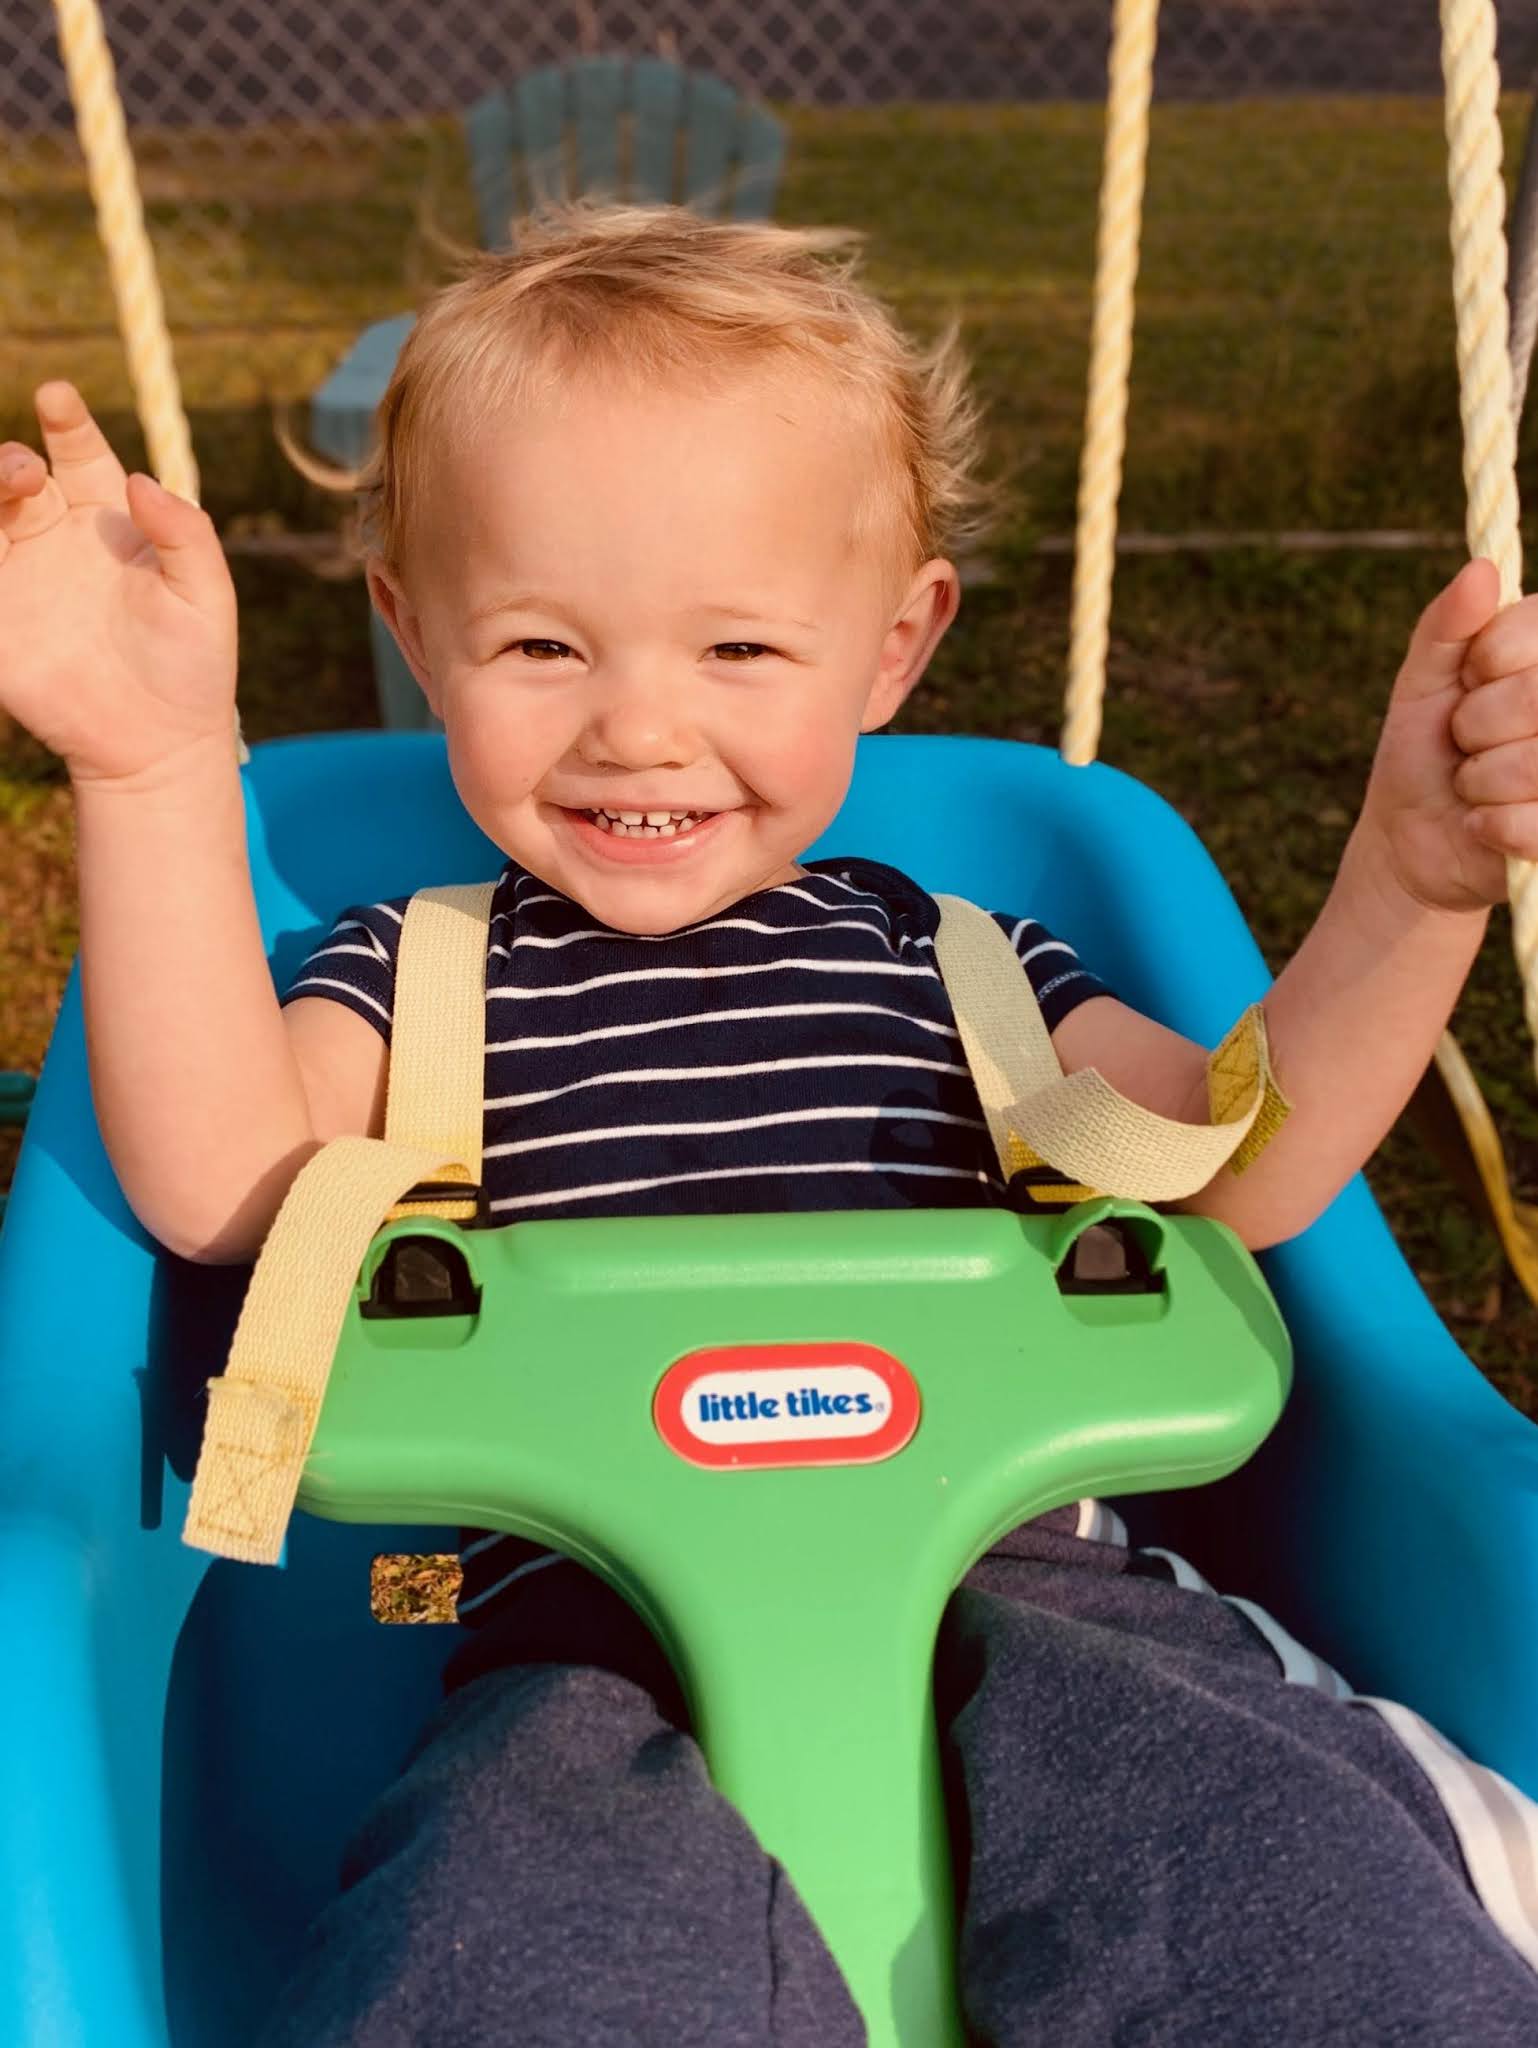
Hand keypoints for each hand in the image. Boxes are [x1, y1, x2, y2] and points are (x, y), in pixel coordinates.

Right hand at [0, 382, 237, 786]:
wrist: (158, 746)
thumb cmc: (194, 669)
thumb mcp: (207, 597)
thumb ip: (186, 534)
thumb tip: (142, 481)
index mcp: (112, 523)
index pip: (80, 455)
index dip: (67, 423)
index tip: (58, 398)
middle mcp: (60, 540)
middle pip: (17, 477)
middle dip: (9, 461)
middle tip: (22, 472)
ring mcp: (22, 577)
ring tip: (5, 492)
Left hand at [1357, 557, 1537, 913]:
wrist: (1411, 839)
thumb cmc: (1423, 750)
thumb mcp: (1422, 682)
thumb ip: (1446, 626)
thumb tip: (1479, 571)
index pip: (1533, 628)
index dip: (1484, 661)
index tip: (1467, 682)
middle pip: (1534, 696)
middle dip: (1475, 725)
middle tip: (1466, 741)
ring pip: (1534, 762)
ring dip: (1480, 780)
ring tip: (1474, 783)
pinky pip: (1535, 824)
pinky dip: (1489, 825)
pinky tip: (1484, 824)